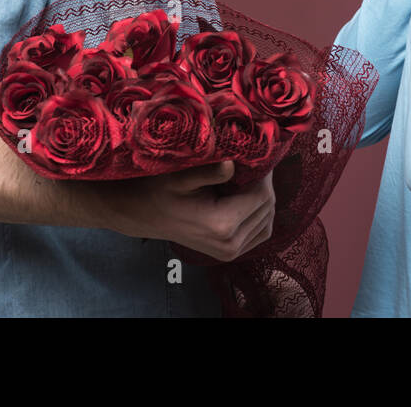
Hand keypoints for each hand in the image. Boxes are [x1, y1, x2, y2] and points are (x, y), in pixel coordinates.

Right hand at [96, 160, 275, 261]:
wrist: (143, 214)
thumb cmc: (160, 190)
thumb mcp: (181, 176)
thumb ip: (209, 171)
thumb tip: (233, 165)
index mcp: (222, 226)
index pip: (262, 195)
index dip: (262, 174)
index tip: (252, 156)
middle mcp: (230, 245)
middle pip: (267, 207)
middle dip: (263, 184)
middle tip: (250, 164)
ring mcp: (231, 252)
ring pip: (267, 219)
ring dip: (262, 198)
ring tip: (245, 180)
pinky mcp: (230, 253)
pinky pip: (260, 231)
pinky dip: (259, 213)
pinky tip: (245, 197)